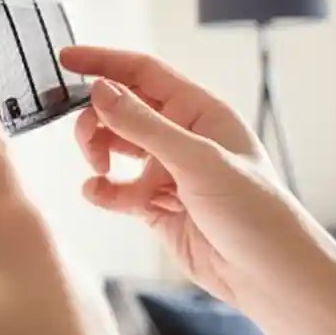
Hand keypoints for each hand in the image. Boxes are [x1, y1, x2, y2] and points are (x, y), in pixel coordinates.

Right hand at [61, 46, 335, 308]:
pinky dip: (102, 191)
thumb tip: (100, 90)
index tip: (66, 60)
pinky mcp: (156, 207)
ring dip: (99, 154)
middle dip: (97, 120)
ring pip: (116, 148)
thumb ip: (144, 126)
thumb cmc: (254, 211)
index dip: (104, 63)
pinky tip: (99, 195)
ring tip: (101, 173)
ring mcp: (168, 172)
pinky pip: (117, 189)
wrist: (269, 275)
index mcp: (200, 112)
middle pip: (123, 110)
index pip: (144, 73)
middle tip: (89, 142)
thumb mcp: (197, 160)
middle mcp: (182, 137)